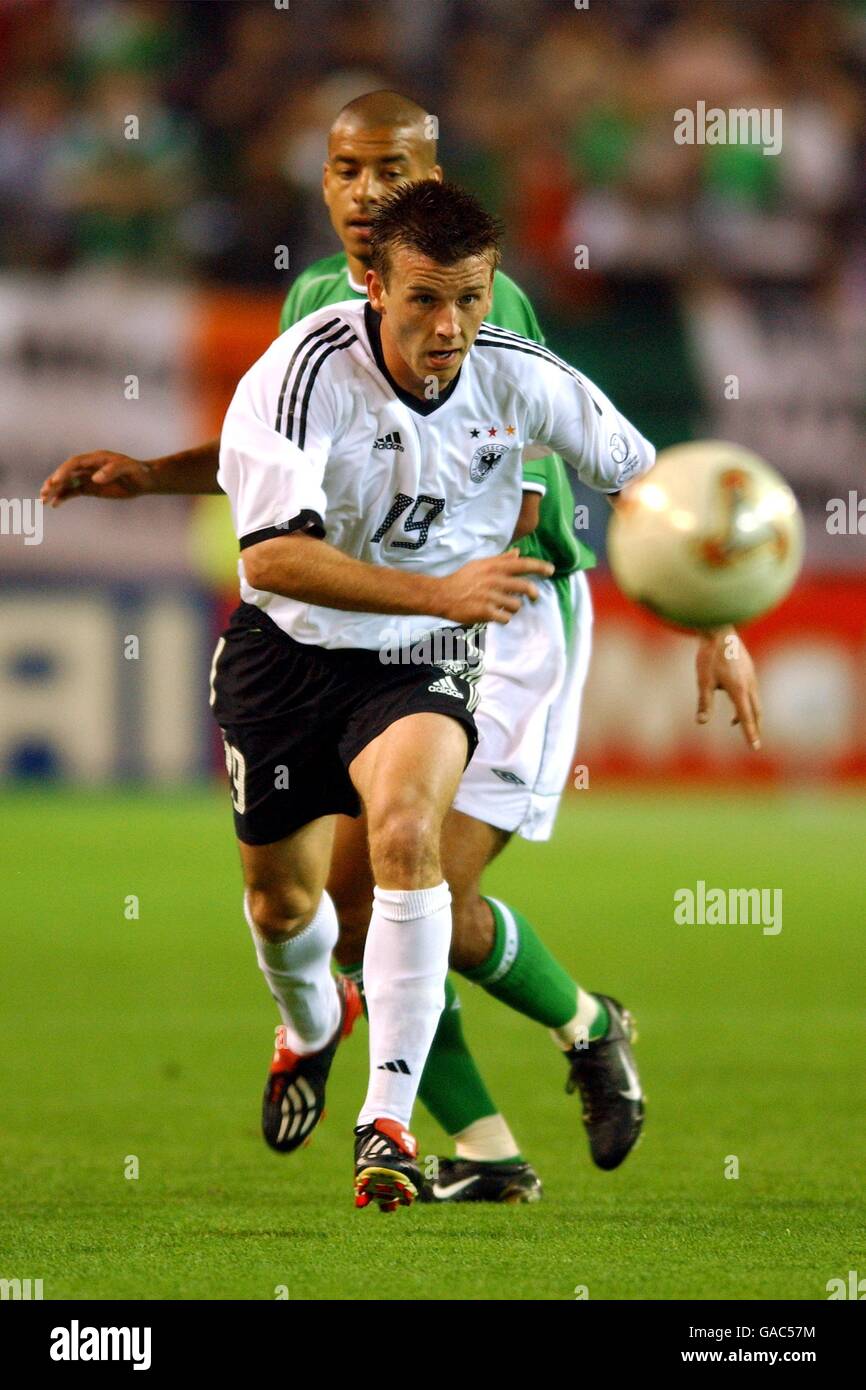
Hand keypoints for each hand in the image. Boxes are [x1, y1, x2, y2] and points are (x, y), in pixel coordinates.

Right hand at [40, 451, 155, 506]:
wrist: (144, 479)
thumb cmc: (138, 471)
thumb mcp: (128, 469)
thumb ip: (113, 471)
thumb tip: (95, 478)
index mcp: (95, 458)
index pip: (75, 463)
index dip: (64, 471)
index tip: (57, 481)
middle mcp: (88, 466)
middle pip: (66, 472)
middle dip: (54, 482)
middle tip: (44, 492)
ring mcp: (88, 477)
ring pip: (67, 483)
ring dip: (55, 490)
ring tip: (43, 500)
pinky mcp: (90, 488)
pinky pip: (73, 492)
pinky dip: (63, 497)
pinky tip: (55, 504)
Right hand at [437, 551, 553, 625]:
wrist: (442, 595)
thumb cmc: (462, 579)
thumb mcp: (480, 565)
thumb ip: (500, 560)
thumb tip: (517, 553)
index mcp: (494, 568)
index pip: (521, 565)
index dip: (539, 567)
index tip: (551, 570)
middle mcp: (494, 581)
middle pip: (524, 586)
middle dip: (533, 593)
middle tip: (534, 596)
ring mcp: (490, 597)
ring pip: (516, 605)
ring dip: (513, 607)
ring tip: (504, 607)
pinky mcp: (485, 612)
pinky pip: (505, 618)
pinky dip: (503, 618)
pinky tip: (496, 615)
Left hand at [695, 627, 762, 750]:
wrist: (719, 629)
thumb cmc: (709, 655)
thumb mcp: (703, 681)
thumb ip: (704, 702)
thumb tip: (701, 722)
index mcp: (739, 690)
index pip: (746, 718)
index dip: (750, 734)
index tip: (755, 747)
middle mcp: (749, 684)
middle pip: (756, 711)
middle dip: (755, 727)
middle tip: (754, 740)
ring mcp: (751, 675)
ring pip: (755, 700)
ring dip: (750, 713)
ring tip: (736, 722)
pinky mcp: (749, 668)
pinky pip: (752, 689)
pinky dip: (747, 700)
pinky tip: (735, 697)